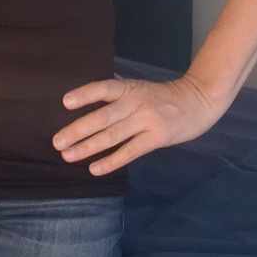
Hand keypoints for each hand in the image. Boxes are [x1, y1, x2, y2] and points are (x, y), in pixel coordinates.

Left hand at [51, 73, 228, 175]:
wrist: (198, 100)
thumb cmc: (163, 97)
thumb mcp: (139, 89)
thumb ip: (117, 98)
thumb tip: (87, 108)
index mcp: (129, 88)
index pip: (103, 88)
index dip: (85, 95)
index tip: (65, 103)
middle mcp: (135, 103)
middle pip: (102, 117)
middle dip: (77, 131)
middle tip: (57, 142)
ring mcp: (147, 120)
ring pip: (112, 136)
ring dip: (87, 147)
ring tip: (68, 156)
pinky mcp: (157, 138)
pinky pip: (130, 152)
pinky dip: (111, 161)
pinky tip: (95, 168)